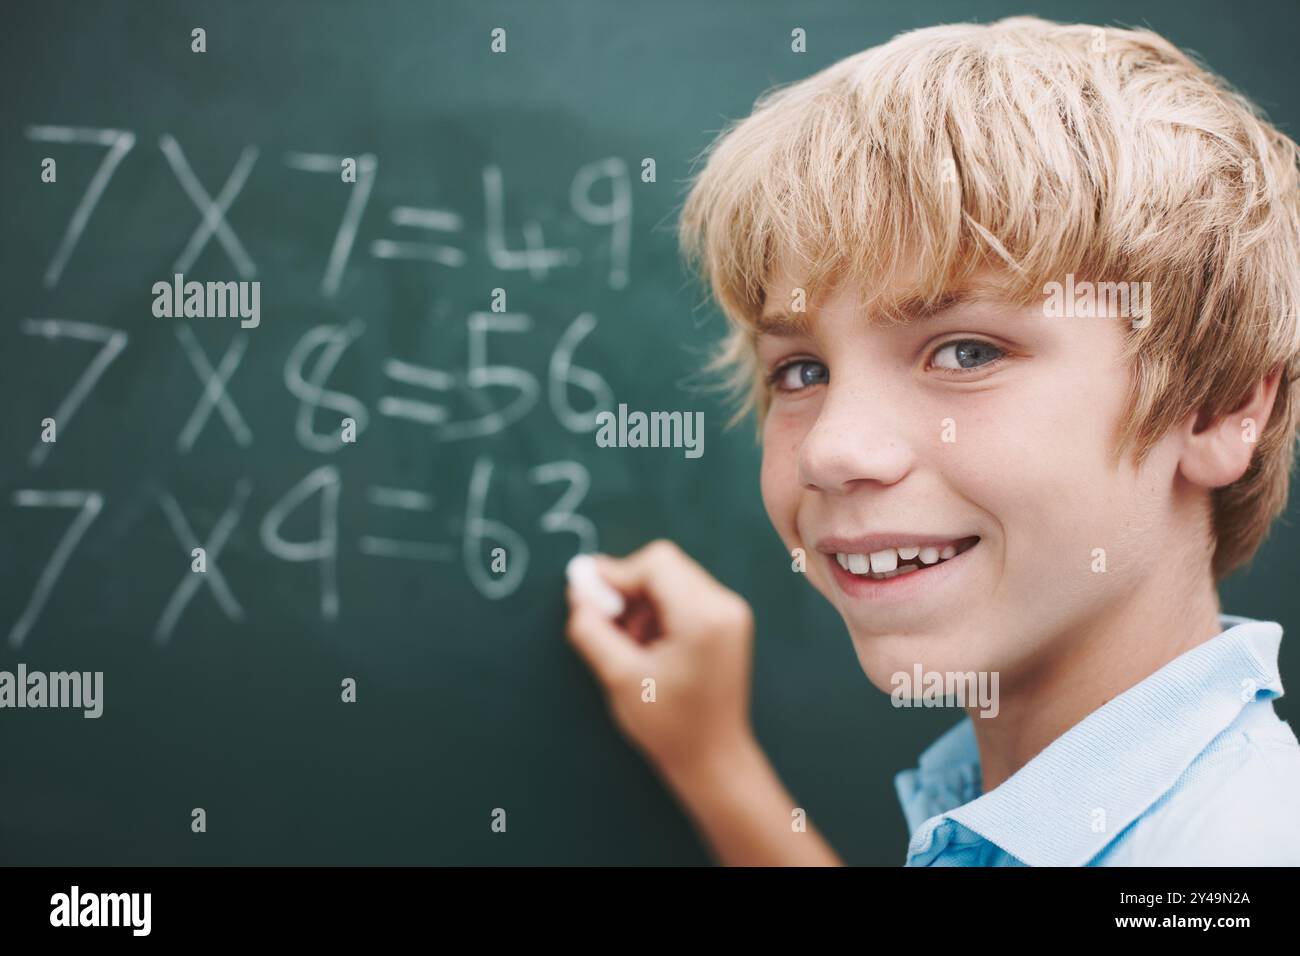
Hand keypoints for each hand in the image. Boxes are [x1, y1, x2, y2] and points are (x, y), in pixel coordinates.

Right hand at [565, 540, 755, 777]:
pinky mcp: (728, 621)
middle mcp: (724, 606)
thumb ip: (593, 630)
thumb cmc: (669, 725)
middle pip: (665, 566)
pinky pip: (684, 595)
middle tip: (609, 628)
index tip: (589, 600)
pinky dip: (659, 612)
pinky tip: (650, 647)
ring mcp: (730, 612)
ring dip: (642, 605)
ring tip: (633, 648)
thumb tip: (576, 591)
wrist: (713, 758)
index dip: (616, 575)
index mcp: (703, 618)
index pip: (656, 564)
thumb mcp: (620, 678)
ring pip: (672, 579)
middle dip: (629, 592)